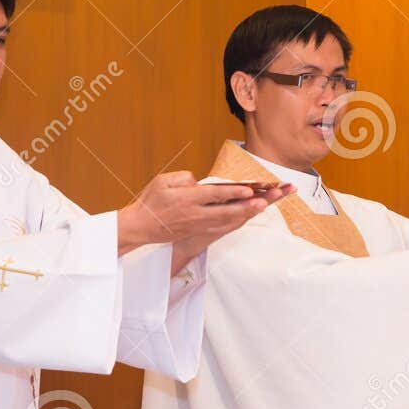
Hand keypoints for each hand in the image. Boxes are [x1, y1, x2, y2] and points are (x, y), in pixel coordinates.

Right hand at [117, 171, 294, 255]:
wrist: (141, 227)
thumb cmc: (150, 201)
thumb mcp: (161, 181)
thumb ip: (182, 178)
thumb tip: (198, 181)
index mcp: (187, 199)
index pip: (214, 195)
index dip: (233, 193)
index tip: (249, 191)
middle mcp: (196, 214)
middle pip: (226, 210)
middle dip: (248, 206)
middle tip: (266, 202)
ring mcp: (198, 224)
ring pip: (227, 220)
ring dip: (246, 214)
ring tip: (264, 207)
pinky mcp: (198, 231)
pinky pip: (221, 227)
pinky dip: (236, 221)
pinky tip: (248, 217)